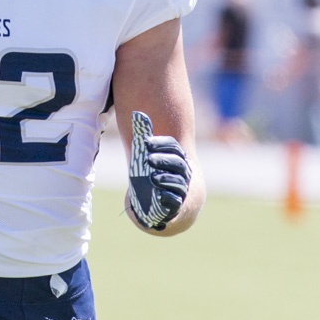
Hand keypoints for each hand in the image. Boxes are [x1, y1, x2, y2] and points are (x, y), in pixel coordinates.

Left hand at [127, 110, 190, 230]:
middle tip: (148, 158)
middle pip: (178, 164)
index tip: (146, 142)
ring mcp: (180, 190)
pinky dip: (168, 198)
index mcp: (176, 157)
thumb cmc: (153, 175)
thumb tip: (137, 114)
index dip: (161, 144)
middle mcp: (182, 173)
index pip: (173, 147)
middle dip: (163, 160)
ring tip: (152, 178)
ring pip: (178, 182)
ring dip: (166, 179)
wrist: (161, 205)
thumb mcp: (146, 157)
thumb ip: (143, 138)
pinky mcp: (175, 206)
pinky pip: (176, 201)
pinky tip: (159, 196)